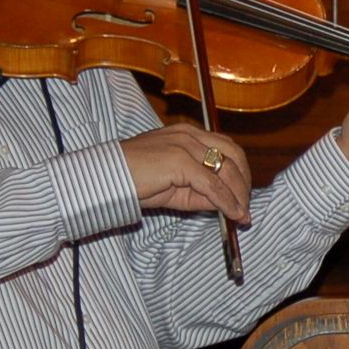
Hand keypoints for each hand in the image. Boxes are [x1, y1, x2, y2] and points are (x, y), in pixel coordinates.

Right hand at [119, 123, 251, 221]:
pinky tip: (232, 213)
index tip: (244, 196)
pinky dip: (226, 200)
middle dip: (244, 182)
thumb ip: (200, 192)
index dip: (240, 172)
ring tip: (241, 214)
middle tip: (245, 205)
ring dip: (239, 193)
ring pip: (226, 168)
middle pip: (233, 154)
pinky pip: (211, 183)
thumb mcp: (174, 187)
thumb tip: (226, 204)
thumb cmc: (133, 180)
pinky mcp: (179, 160)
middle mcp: (190, 134)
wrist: (103, 177)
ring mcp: (185, 144)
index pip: (226, 148)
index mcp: (188, 134)